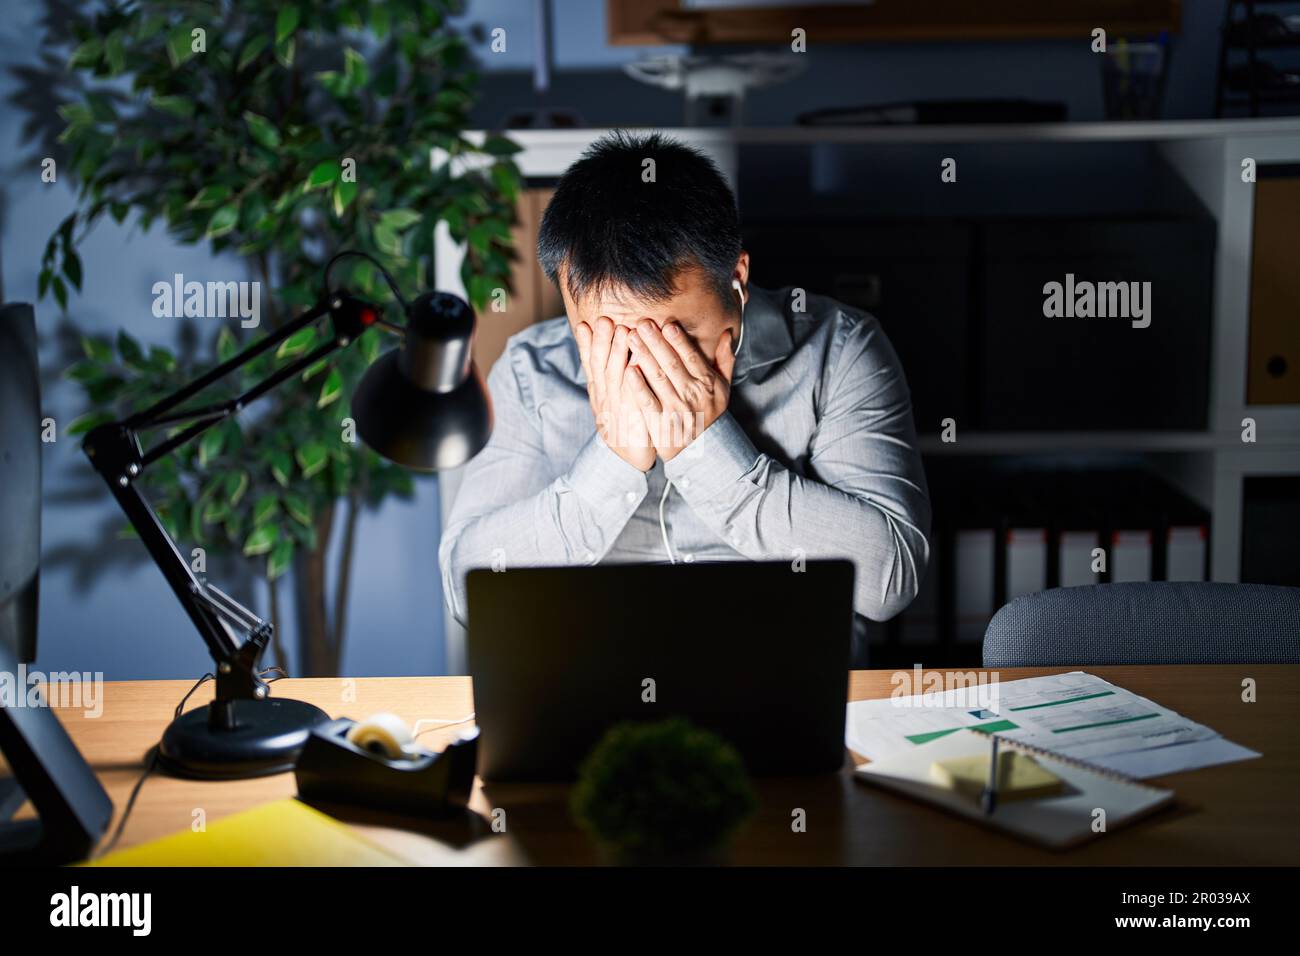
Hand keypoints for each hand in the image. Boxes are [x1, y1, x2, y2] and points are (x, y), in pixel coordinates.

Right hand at [575, 317, 655, 471]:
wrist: (630, 460)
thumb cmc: (624, 426)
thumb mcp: (610, 401)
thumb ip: (607, 378)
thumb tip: (602, 352)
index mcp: (599, 394)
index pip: (589, 366)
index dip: (586, 345)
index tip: (584, 324)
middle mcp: (605, 399)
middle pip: (600, 367)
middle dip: (602, 342)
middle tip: (604, 321)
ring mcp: (617, 409)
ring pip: (616, 378)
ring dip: (617, 354)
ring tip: (622, 331)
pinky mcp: (633, 420)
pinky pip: (632, 397)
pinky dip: (634, 380)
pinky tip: (636, 364)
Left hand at [626, 319, 734, 460]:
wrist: (703, 450)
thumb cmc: (709, 412)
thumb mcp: (724, 388)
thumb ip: (724, 360)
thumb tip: (727, 334)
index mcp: (707, 383)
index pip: (692, 357)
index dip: (679, 340)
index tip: (667, 324)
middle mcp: (693, 394)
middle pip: (672, 364)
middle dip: (656, 342)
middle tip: (642, 323)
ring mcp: (676, 409)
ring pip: (658, 378)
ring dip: (644, 357)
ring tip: (631, 338)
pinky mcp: (661, 424)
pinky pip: (648, 402)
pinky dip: (638, 386)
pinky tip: (628, 370)